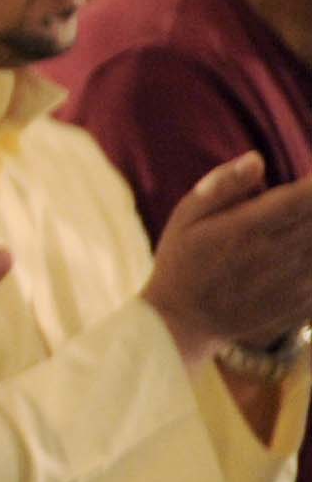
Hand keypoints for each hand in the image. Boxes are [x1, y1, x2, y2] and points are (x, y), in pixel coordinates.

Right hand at [141, 153, 311, 368]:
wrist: (183, 321)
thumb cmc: (182, 260)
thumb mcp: (186, 216)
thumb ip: (221, 186)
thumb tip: (257, 160)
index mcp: (246, 229)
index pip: (302, 198)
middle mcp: (274, 255)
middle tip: (307, 203)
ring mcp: (292, 282)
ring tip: (303, 226)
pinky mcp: (302, 303)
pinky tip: (304, 252)